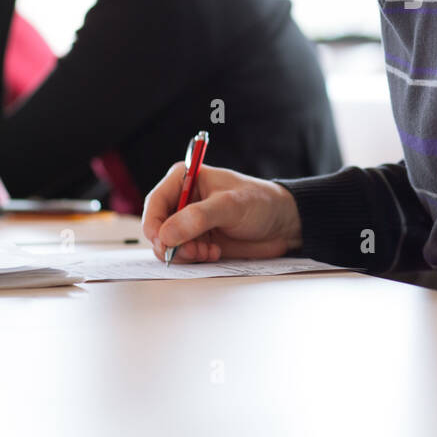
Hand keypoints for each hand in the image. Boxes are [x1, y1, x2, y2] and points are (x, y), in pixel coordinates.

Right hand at [142, 163, 303, 262]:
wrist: (283, 224)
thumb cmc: (261, 202)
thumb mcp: (230, 205)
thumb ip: (198, 218)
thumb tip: (166, 234)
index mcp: (185, 179)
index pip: (155, 202)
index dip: (154, 224)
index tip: (163, 241)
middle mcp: (183, 200)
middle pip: (158, 227)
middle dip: (171, 243)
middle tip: (193, 251)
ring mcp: (190, 222)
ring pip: (169, 244)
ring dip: (184, 252)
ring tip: (207, 251)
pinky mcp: (199, 240)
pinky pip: (184, 254)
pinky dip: (195, 257)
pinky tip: (214, 253)